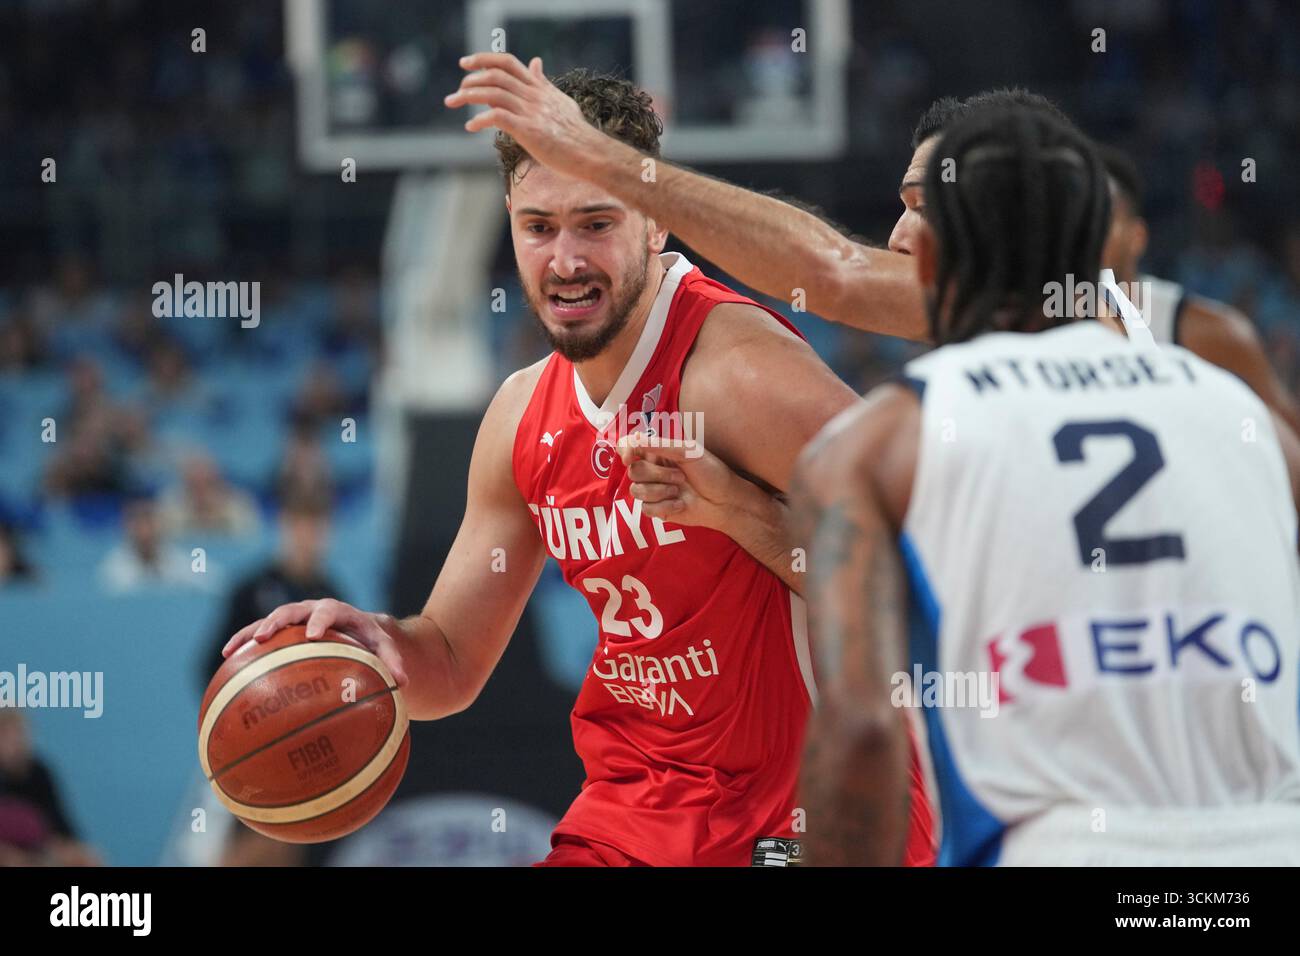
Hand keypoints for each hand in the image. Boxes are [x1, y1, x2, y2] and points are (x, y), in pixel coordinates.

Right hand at [222, 599, 408, 686]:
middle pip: (291, 611)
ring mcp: (294, 620)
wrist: (359, 628)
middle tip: (265, 636)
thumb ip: (393, 660)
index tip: (313, 634)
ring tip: (231, 650)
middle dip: (277, 622)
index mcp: (339, 611)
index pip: (329, 611)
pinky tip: (226, 661)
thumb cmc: (371, 640)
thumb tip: (403, 682)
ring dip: (250, 634)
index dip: (320, 620)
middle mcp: (313, 611)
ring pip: (269, 621)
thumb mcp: (384, 647)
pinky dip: (243, 645)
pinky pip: (259, 637)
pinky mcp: (282, 632)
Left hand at [444, 53, 602, 175]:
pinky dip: (480, 119)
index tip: (466, 64)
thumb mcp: (560, 100)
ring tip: (453, 102)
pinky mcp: (529, 130)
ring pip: (493, 93)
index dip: (484, 59)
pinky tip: (470, 126)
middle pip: (495, 75)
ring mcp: (531, 112)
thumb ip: (543, 82)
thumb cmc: (576, 133)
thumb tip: (535, 62)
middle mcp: (533, 95)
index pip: (507, 63)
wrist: (591, 153)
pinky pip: (497, 117)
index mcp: (538, 88)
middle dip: (470, 79)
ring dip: (468, 95)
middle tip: (456, 91)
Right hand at [617, 433, 742, 530]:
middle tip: (681, 477)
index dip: (625, 450)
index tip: (629, 457)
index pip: (629, 446)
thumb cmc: (711, 471)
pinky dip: (665, 506)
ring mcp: (654, 490)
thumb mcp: (688, 452)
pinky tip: (681, 504)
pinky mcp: (657, 509)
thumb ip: (660, 445)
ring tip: (680, 491)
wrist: (725, 500)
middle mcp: (653, 470)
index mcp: (658, 452)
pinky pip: (646, 508)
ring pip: (637, 491)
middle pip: (634, 471)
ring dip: (661, 491)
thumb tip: (635, 440)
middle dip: (657, 474)